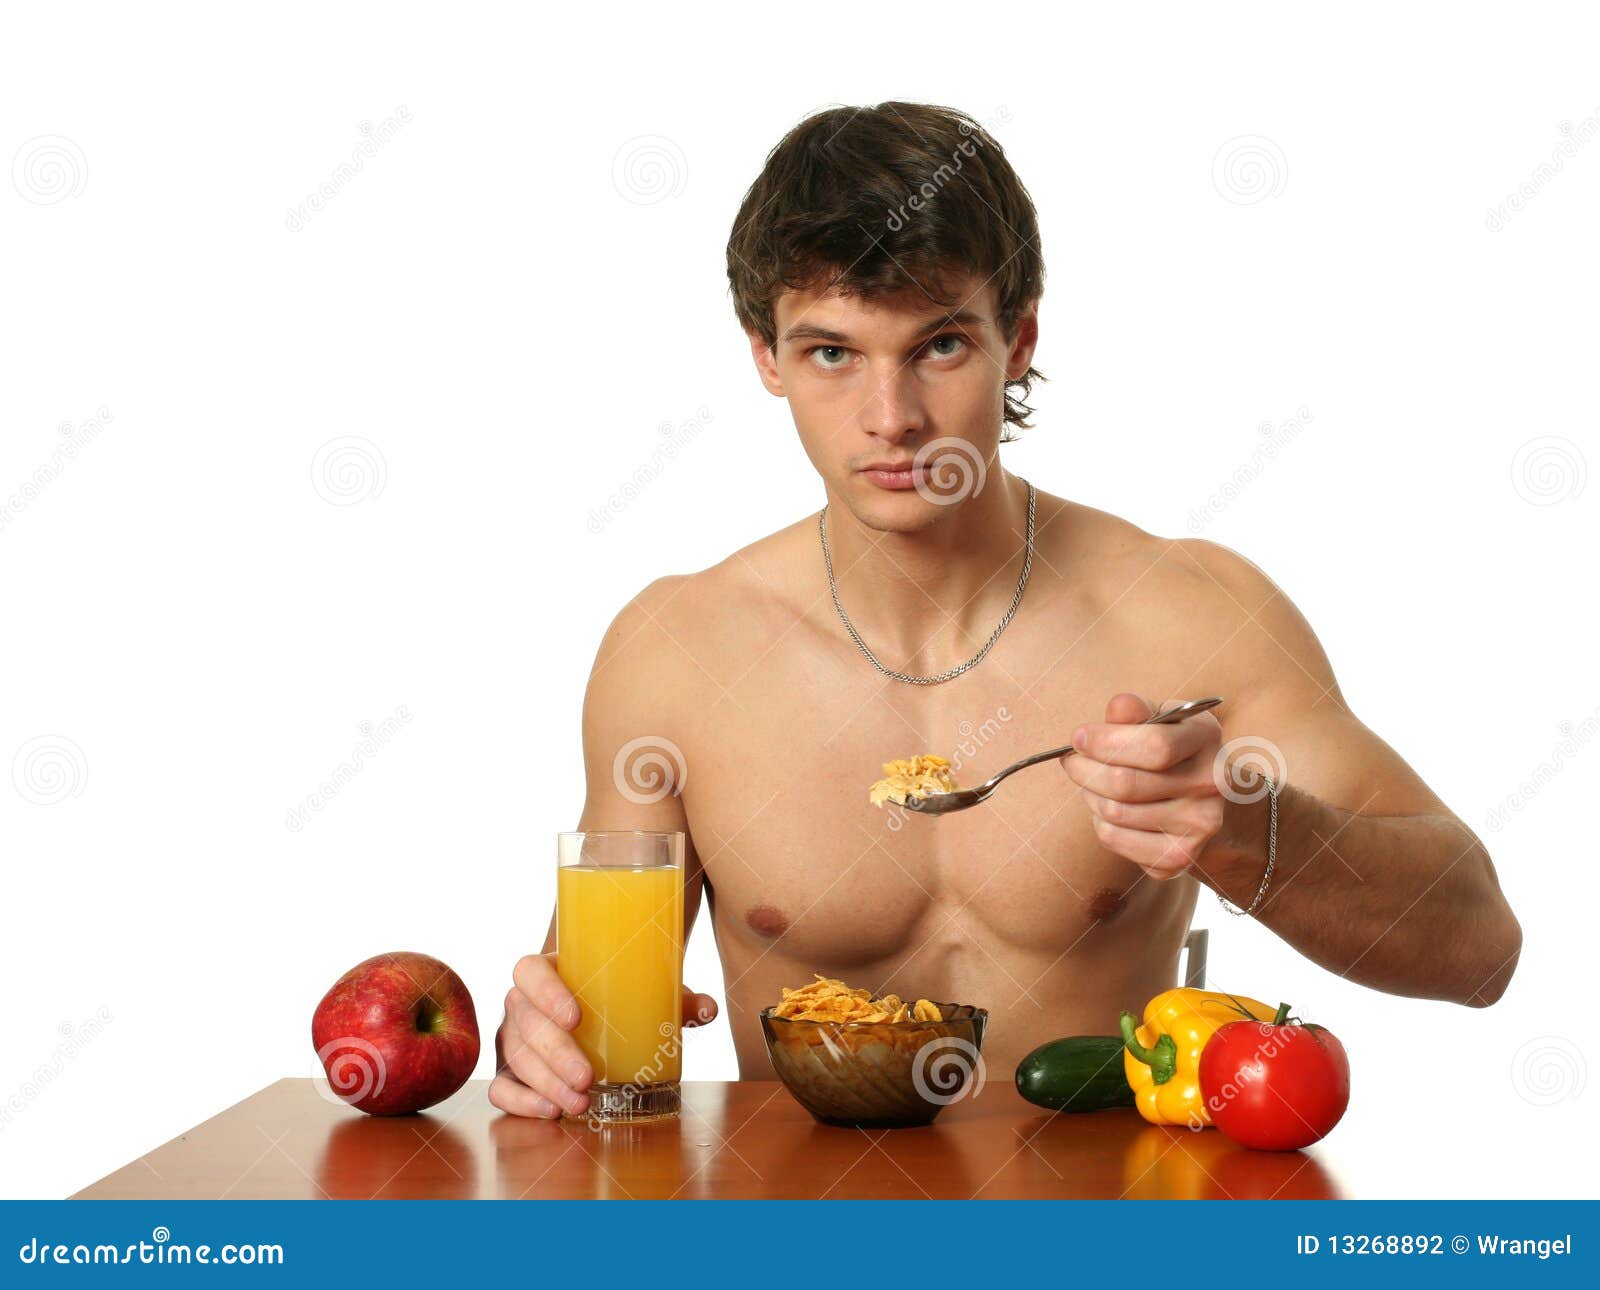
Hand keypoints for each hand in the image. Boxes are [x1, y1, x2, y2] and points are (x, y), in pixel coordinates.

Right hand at [487, 952, 718, 1118]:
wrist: (592, 1009)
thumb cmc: (618, 998)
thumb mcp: (646, 993)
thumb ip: (677, 999)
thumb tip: (709, 1008)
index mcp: (547, 971)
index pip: (529, 971)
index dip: (546, 992)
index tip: (576, 1016)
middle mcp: (522, 1003)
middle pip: (525, 1023)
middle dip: (555, 1054)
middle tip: (586, 1077)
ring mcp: (512, 1037)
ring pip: (516, 1057)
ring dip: (545, 1083)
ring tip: (579, 1102)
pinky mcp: (508, 1070)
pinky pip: (501, 1087)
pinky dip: (520, 1102)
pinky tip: (550, 1112)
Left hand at [1061, 692, 1225, 881]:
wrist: (1201, 800)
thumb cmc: (1168, 749)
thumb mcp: (1158, 718)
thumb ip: (1136, 710)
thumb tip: (1120, 708)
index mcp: (1206, 737)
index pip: (1154, 746)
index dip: (1105, 742)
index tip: (1078, 737)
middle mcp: (1210, 784)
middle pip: (1125, 783)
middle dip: (1085, 769)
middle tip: (1074, 762)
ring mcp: (1199, 825)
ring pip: (1114, 812)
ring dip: (1090, 794)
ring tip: (1095, 784)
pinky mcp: (1178, 856)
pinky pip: (1114, 838)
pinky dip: (1100, 822)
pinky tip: (1110, 809)